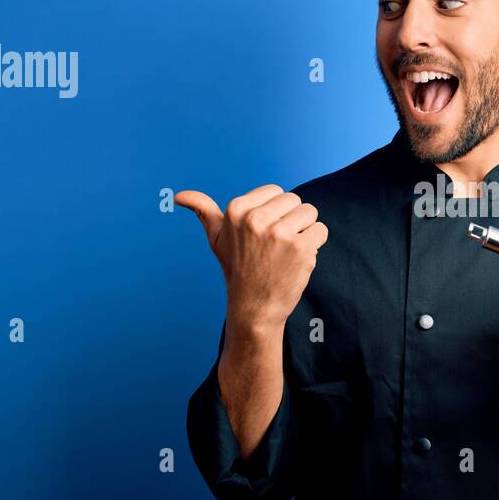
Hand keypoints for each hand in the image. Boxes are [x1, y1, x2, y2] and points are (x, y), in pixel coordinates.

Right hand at [175, 184, 327, 332]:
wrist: (254, 308)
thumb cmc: (237, 270)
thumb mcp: (216, 239)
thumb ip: (203, 212)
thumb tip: (178, 195)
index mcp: (236, 209)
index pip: (276, 191)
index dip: (274, 212)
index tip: (262, 235)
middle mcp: (255, 218)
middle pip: (295, 200)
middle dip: (291, 220)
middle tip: (275, 246)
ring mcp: (279, 233)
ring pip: (310, 212)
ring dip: (304, 231)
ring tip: (286, 251)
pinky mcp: (300, 247)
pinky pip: (320, 230)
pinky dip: (315, 244)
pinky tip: (297, 259)